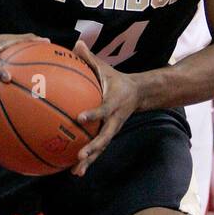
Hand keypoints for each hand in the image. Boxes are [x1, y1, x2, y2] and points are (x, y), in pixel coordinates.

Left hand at [70, 39, 137, 176]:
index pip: (103, 109)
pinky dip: (89, 161)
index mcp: (113, 103)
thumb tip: (76, 43)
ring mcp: (112, 129)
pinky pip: (98, 149)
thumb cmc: (116, 79)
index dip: (93, 114)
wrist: (139, 93)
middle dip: (93, 147)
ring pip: (101, 147)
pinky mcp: (108, 135)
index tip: (80, 118)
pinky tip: (74, 171)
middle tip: (80, 156)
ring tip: (76, 172)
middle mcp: (114, 120)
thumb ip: (90, 58)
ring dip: (90, 160)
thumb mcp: (105, 68)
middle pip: (105, 137)